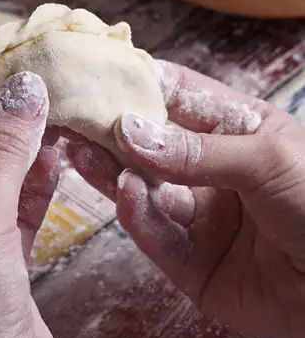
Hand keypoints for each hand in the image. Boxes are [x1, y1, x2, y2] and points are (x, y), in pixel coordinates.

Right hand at [67, 60, 304, 337]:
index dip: (135, 84)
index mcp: (236, 131)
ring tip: (79, 152)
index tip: (93, 74)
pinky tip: (124, 193)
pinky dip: (136, 214)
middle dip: (111, 131)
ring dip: (110, 172)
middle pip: (149, 146)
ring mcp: (199, 217)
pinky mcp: (190, 262)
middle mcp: (211, 171)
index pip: (177, 96)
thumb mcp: (267, 161)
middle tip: (70, 118)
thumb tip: (128, 128)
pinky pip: (155, 235)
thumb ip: (195, 150)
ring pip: (143, 190)